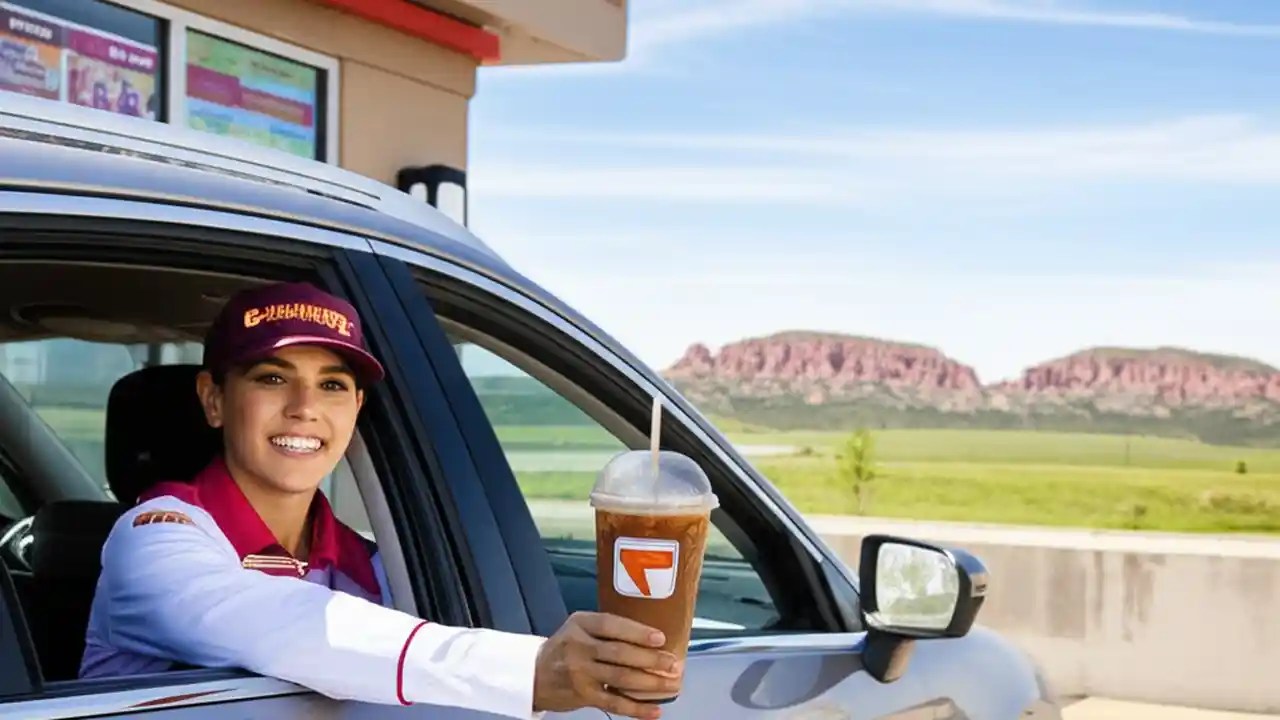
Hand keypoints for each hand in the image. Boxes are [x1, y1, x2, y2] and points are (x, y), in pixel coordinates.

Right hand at [532, 611, 681, 718]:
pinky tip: (655, 711)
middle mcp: (578, 646)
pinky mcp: (582, 695)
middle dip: (651, 659)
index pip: (611, 625)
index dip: (637, 632)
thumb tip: (651, 638)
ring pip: (620, 678)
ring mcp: (580, 672)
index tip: (660, 638)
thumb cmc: (566, 647)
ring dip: (650, 682)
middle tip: (674, 663)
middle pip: (619, 652)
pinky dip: (636, 708)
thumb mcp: (579, 628)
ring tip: (671, 683)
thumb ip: (606, 630)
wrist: (534, 674)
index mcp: (580, 623)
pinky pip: (614, 702)